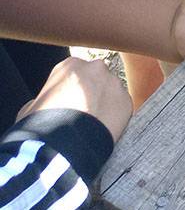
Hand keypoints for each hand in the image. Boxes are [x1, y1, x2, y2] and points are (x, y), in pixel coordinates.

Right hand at [16, 58, 131, 141]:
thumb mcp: (32, 106)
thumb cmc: (41, 125)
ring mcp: (114, 83)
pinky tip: (102, 129)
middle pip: (96, 78)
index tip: (69, 102)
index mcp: (71, 65)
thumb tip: (51, 101)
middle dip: (91, 92)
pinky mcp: (127, 101)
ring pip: (111, 91)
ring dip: (104, 103)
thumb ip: (47, 96)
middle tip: (83, 112)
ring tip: (92, 124)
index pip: (74, 72)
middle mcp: (96, 68)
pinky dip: (115, 116)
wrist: (62, 144)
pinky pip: (121, 106)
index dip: (71, 88)